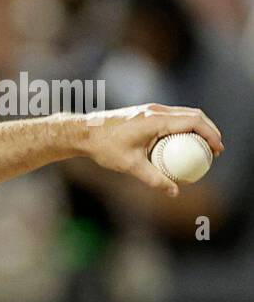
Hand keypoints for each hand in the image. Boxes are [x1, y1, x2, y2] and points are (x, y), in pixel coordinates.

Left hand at [76, 103, 222, 196]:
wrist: (83, 132)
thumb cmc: (104, 147)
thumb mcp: (130, 166)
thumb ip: (153, 179)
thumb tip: (174, 192)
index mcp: (155, 119)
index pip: (193, 121)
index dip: (210, 134)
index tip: (217, 149)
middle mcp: (155, 110)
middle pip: (193, 115)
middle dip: (209, 130)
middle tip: (215, 150)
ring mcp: (150, 109)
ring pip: (183, 114)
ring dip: (197, 127)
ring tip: (204, 146)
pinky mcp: (145, 112)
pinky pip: (172, 117)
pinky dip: (183, 127)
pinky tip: (182, 144)